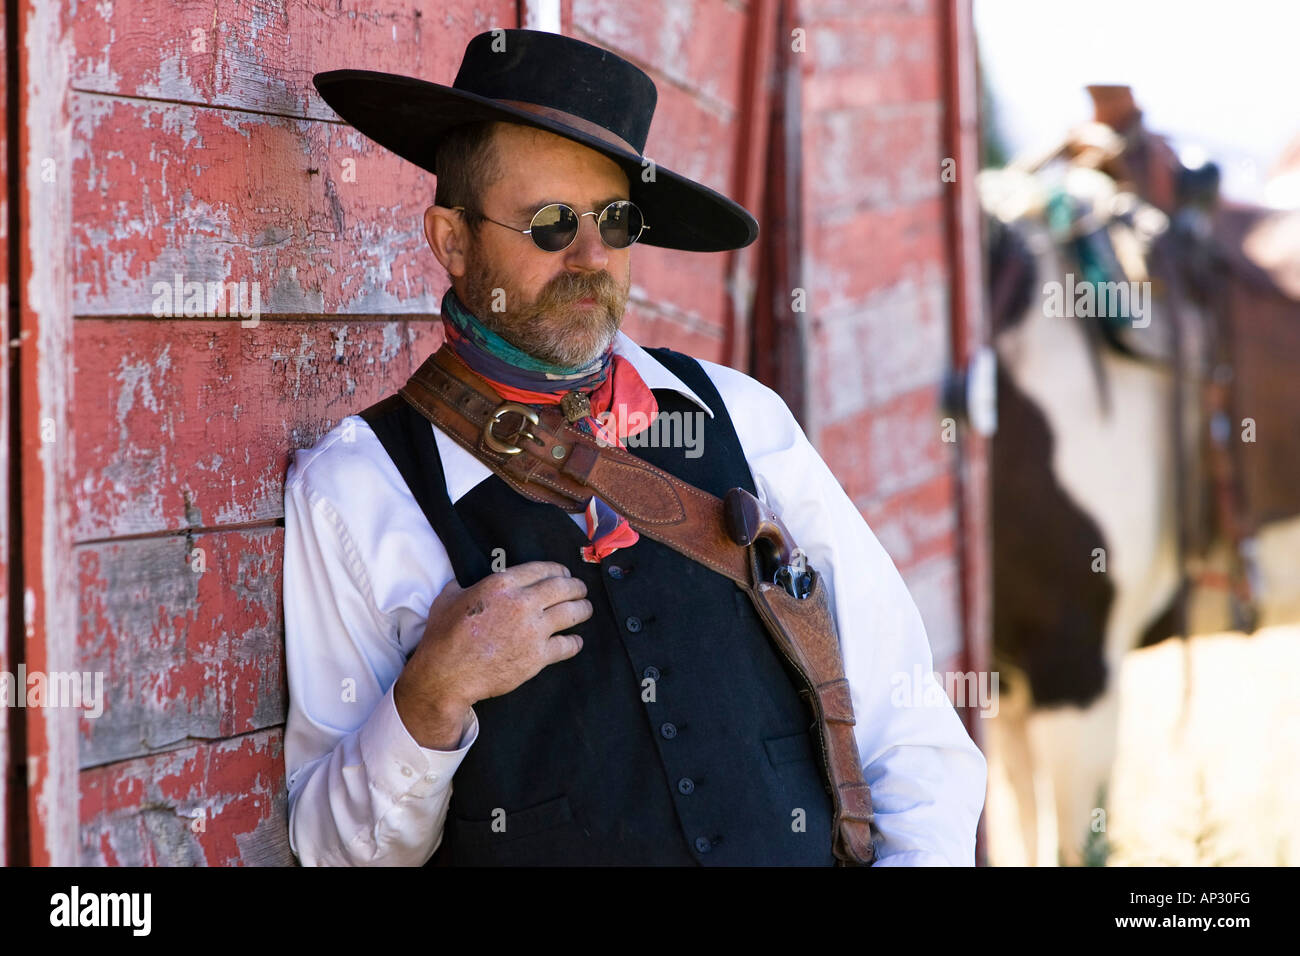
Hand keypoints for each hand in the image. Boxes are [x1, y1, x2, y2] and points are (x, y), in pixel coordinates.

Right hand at [393, 561, 590, 747]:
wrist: (447, 674)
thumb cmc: (444, 637)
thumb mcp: (448, 599)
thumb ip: (463, 586)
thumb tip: (463, 583)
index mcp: (502, 584)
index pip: (543, 569)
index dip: (558, 571)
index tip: (564, 574)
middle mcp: (522, 603)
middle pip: (564, 587)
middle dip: (577, 587)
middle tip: (581, 590)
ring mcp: (533, 630)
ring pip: (572, 613)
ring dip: (583, 609)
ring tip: (586, 609)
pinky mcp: (538, 656)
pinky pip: (567, 645)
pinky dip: (575, 642)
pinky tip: (576, 641)